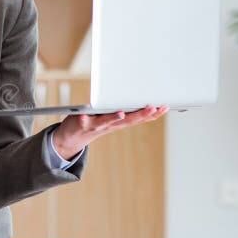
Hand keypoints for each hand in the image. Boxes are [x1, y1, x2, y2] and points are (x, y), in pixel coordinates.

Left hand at [51, 106, 167, 160]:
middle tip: (153, 108)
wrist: (72, 137)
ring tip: (122, 113)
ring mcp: (96, 125)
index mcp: (119, 121)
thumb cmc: (94, 122)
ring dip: (115, 118)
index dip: (152, 114)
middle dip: (141, 114)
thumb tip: (139, 99)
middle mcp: (110, 124)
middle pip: (128, 120)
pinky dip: (84, 119)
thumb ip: (124, 111)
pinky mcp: (82, 123)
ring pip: (107, 121)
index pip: (139, 118)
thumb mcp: (112, 117)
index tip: (165, 107)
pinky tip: (84, 116)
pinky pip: (83, 121)